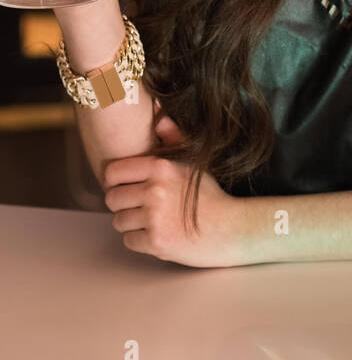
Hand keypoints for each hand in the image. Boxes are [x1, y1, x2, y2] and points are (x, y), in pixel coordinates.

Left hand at [104, 114, 247, 267]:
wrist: (231, 228)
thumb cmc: (210, 195)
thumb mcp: (194, 162)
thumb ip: (174, 138)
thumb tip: (159, 116)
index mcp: (161, 167)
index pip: (113, 172)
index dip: (116, 181)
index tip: (126, 187)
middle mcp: (155, 190)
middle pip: (112, 198)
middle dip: (122, 204)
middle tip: (138, 207)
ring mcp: (155, 218)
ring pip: (118, 221)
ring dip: (130, 223)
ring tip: (148, 221)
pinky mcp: (156, 242)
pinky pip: (129, 240)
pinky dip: (139, 240)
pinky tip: (155, 234)